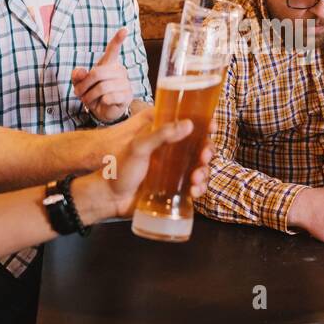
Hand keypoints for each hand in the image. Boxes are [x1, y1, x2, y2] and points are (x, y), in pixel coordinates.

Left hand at [72, 28, 135, 123]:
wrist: (102, 111)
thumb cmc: (93, 94)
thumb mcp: (81, 84)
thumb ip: (78, 77)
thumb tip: (80, 71)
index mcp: (109, 64)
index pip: (113, 49)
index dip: (118, 39)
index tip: (124, 29)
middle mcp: (119, 71)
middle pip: (97, 73)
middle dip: (84, 85)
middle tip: (78, 93)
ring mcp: (125, 83)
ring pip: (102, 87)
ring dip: (90, 96)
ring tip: (88, 100)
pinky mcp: (127, 96)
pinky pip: (109, 97)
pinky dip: (100, 102)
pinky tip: (102, 103)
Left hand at [75, 116, 213, 219]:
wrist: (110, 198)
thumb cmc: (120, 168)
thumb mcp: (139, 147)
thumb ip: (161, 134)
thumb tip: (189, 124)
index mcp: (164, 139)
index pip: (189, 128)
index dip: (204, 126)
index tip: (212, 126)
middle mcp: (173, 154)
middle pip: (200, 149)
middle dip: (207, 152)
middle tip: (204, 157)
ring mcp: (175, 173)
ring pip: (200, 169)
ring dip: (205, 172)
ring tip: (196, 179)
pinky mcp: (176, 191)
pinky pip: (195, 188)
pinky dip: (200, 189)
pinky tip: (195, 192)